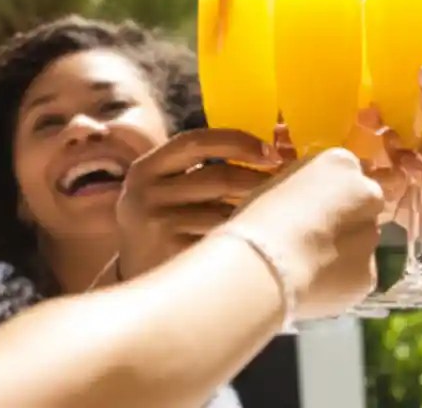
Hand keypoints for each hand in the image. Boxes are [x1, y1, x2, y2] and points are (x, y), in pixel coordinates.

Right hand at [116, 129, 278, 279]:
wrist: (134, 278)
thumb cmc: (163, 224)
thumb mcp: (165, 189)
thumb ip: (200, 168)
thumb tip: (270, 151)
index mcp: (145, 169)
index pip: (196, 141)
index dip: (238, 142)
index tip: (272, 152)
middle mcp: (146, 194)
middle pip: (220, 177)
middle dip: (260, 179)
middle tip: (287, 184)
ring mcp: (158, 227)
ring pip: (226, 211)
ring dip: (257, 210)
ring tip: (275, 211)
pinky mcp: (174, 255)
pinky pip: (223, 240)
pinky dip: (244, 237)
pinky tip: (255, 239)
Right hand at [229, 148, 382, 319]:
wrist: (266, 270)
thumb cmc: (260, 220)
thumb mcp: (278, 186)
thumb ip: (306, 190)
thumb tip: (310, 204)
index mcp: (342, 163)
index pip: (346, 175)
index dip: (329, 195)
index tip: (310, 209)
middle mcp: (369, 195)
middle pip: (363, 207)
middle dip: (346, 221)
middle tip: (314, 238)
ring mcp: (373, 236)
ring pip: (362, 243)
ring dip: (344, 251)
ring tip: (309, 267)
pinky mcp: (371, 274)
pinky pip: (357, 275)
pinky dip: (342, 280)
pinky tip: (316, 286)